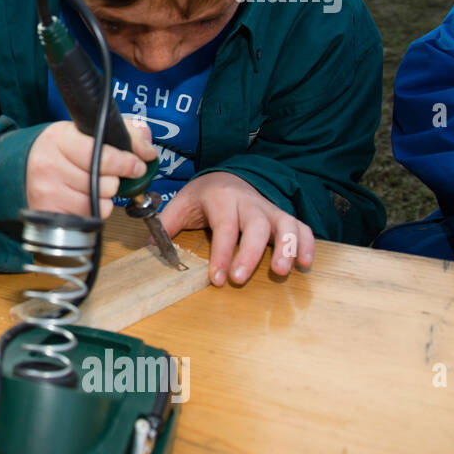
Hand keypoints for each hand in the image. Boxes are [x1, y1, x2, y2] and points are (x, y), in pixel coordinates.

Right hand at [25, 119, 156, 217]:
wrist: (26, 165)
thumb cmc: (63, 149)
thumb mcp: (88, 132)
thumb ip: (124, 133)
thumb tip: (148, 150)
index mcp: (60, 138)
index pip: (100, 155)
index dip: (125, 163)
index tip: (137, 165)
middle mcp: (49, 164)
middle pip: (103, 182)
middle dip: (115, 180)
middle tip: (109, 175)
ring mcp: (46, 190)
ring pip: (98, 202)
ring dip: (106, 197)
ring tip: (94, 186)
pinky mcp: (48, 211)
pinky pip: (88, 216)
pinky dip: (94, 211)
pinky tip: (84, 198)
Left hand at [158, 170, 314, 284]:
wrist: (229, 175)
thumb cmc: (205, 195)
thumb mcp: (182, 204)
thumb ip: (166, 225)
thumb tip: (146, 249)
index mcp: (221, 199)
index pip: (224, 227)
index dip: (221, 253)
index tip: (217, 278)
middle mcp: (249, 202)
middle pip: (256, 226)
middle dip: (250, 253)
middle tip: (240, 278)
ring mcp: (269, 209)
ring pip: (284, 225)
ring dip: (286, 247)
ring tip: (282, 270)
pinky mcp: (283, 216)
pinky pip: (301, 227)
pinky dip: (307, 244)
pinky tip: (306, 264)